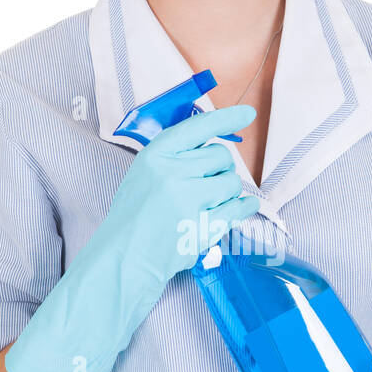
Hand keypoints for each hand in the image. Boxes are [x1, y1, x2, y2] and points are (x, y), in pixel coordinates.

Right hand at [4, 104, 259, 371]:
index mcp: (155, 155)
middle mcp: (172, 173)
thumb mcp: (145, 175)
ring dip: (228, 193)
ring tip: (208, 205)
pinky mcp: (202, 227)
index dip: (226, 118)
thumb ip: (174, 158)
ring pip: (231, 184)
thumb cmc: (134, 217)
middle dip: (220, 170)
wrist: (124, 258)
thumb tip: (213, 143)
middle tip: (207, 185)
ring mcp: (188, 200)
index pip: (199, 127)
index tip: (247, 114)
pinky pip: (238, 209)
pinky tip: (243, 207)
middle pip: (221, 158)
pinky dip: (244, 208)